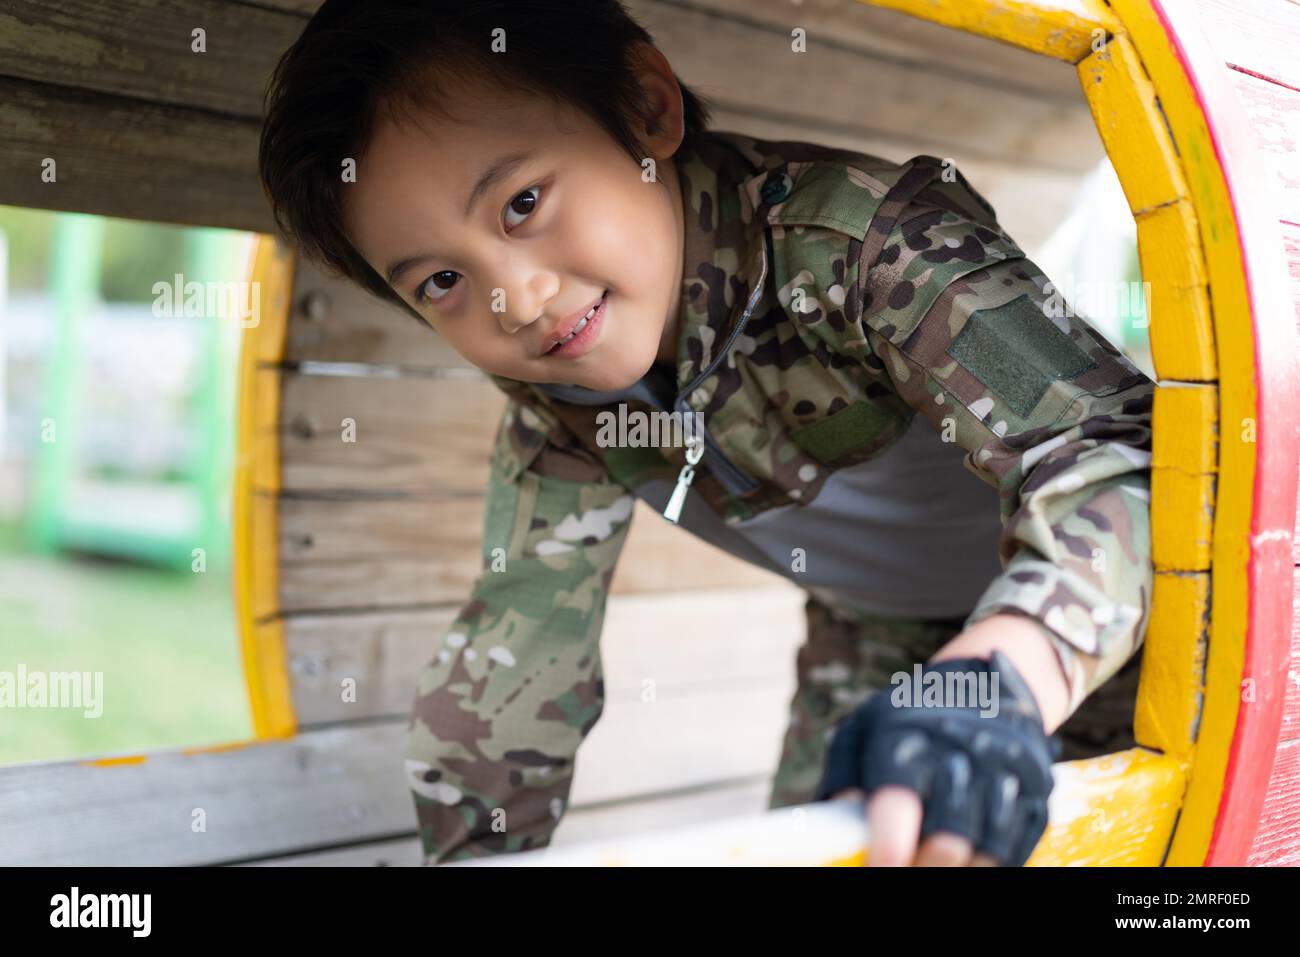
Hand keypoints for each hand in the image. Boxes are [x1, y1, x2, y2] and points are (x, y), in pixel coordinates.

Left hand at [815, 649, 1060, 865]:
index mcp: (906, 738)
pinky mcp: (1038, 789)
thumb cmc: (909, 715)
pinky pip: (1020, 848)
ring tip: (934, 860)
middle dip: (923, 865)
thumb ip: (845, 777)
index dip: (889, 847)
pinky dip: (994, 861)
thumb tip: (836, 831)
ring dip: (960, 867)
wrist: (985, 681)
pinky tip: (970, 858)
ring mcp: (1005, 772)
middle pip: (947, 842)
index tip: (882, 865)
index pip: (898, 802)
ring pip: (987, 852)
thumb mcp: (864, 729)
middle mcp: (960, 753)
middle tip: (905, 864)